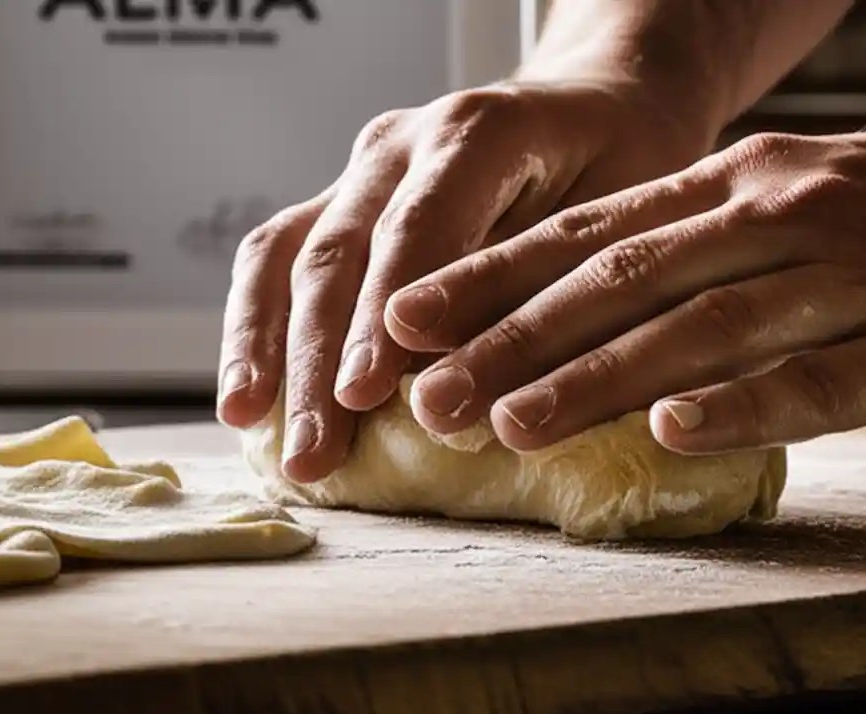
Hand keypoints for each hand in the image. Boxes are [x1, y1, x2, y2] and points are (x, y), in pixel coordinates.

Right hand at [217, 80, 712, 481]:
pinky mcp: (336, 201)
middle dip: (317, 359)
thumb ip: (536, 290)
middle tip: (316, 451)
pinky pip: (274, 258)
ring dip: (267, 347)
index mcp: (478, 132)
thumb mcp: (614, 222)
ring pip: (287, 253)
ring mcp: (360, 172)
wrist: (594, 111)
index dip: (382, 318)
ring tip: (251, 425)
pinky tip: (247, 393)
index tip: (362, 396)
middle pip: (338, 252)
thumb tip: (469, 389)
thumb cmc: (618, 170)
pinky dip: (254, 326)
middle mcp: (402, 144)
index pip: (414, 231)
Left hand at [391, 131, 865, 452]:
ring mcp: (844, 273)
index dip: (488, 278)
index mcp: (726, 183)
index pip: (583, 234)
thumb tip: (538, 314)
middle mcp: (772, 214)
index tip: (405, 320)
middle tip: (428, 394)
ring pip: (699, 328)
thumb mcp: (759, 208)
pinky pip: (819, 379)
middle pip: (619, 282)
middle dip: (513, 340)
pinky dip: (741, 406)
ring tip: (509, 423)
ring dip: (596, 379)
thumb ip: (667, 252)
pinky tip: (670, 432)